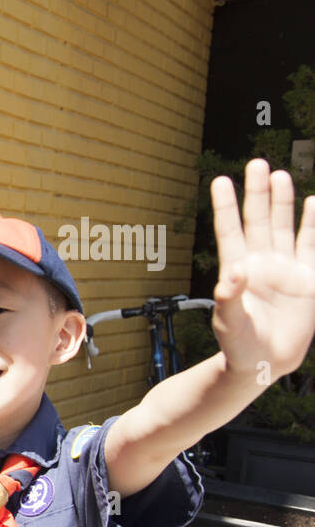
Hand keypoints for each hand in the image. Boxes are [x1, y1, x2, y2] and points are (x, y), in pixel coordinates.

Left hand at [210, 159, 314, 379]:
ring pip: (283, 227)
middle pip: (258, 220)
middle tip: (257, 164)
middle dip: (257, 193)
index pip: (229, 230)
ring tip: (280, 175)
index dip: (226, 206)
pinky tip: (314, 203)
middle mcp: (260, 263)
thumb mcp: (228, 322)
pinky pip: (312, 245)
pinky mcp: (308, 278)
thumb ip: (228, 298)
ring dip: (282, 202)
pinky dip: (314, 224)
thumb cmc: (238, 345)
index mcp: (236, 269)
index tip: (220, 181)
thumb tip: (232, 273)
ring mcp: (285, 268)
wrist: (266, 363)